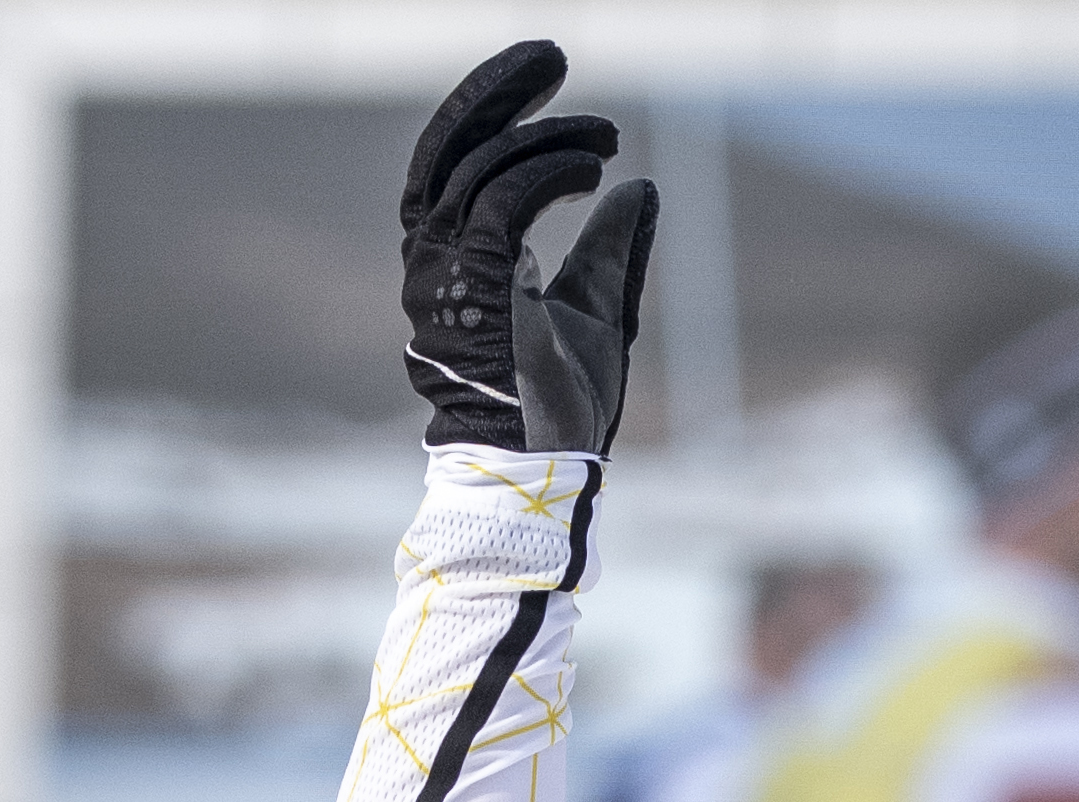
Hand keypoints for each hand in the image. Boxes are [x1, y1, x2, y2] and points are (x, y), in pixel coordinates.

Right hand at [397, 40, 659, 455]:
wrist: (543, 469)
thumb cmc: (560, 406)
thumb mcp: (599, 311)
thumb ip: (611, 249)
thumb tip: (641, 189)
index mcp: (454, 257)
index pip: (456, 159)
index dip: (492, 109)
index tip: (547, 79)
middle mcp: (437, 258)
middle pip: (451, 145)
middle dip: (498, 90)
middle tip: (553, 54)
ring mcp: (448, 275)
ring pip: (480, 170)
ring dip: (545, 139)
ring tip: (604, 136)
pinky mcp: (477, 291)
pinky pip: (500, 205)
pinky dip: (545, 175)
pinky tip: (591, 170)